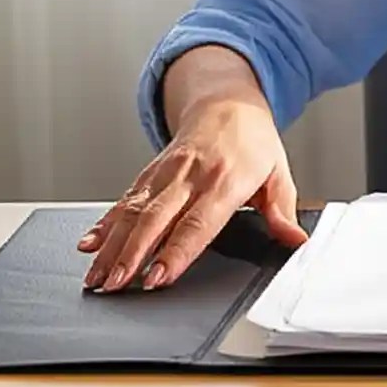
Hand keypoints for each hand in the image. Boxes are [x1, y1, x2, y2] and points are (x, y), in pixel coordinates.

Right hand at [77, 100, 307, 292]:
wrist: (227, 102)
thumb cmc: (254, 142)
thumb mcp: (279, 172)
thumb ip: (282, 210)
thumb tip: (297, 240)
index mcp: (226, 179)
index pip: (197, 223)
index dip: (176, 252)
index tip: (158, 277)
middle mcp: (191, 175)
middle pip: (156, 219)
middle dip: (133, 254)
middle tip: (116, 284)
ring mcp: (166, 172)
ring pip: (133, 210)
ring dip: (112, 245)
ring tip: (97, 276)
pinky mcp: (151, 171)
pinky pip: (125, 198)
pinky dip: (104, 223)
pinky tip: (89, 244)